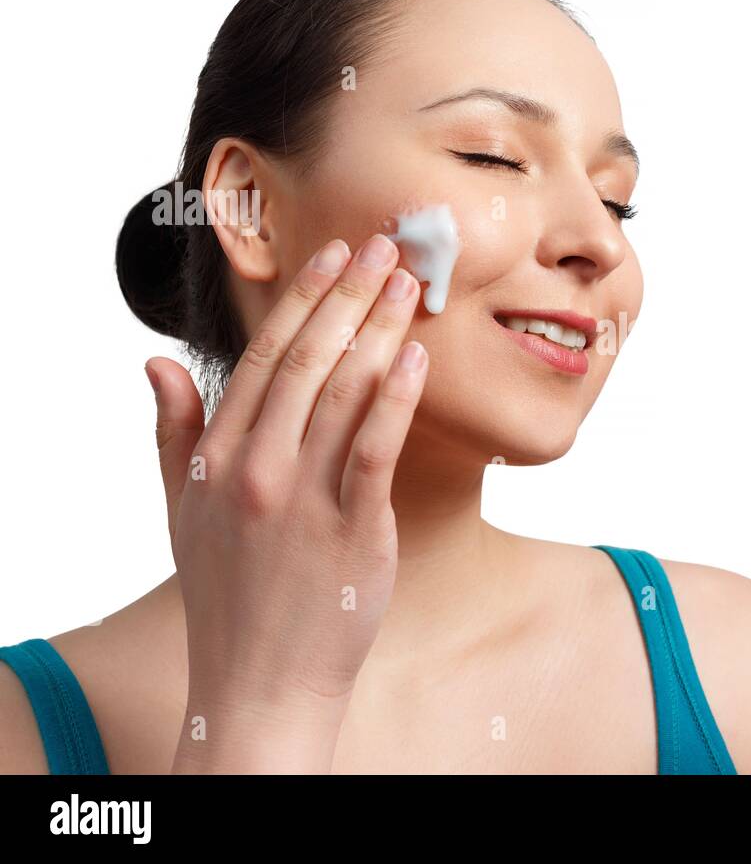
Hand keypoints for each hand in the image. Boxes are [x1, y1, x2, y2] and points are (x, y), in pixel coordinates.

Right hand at [147, 234, 427, 769]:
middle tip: (388, 246)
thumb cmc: (227, 592)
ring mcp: (306, 497)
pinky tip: (417, 356)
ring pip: (348, 391)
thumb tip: (158, 363)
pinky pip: (379, 447)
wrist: (260, 680)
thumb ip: (173, 432)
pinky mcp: (354, 528)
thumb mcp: (180, 510)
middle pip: (311, 360)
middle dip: (352, 294)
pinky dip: (399, 396)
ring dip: (382, 329)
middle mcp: (258, 468)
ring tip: (410, 285)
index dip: (303, 298)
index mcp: (218, 457)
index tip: (334, 254)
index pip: (264, 356)